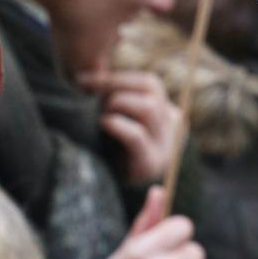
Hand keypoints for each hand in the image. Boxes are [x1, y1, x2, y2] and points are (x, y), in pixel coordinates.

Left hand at [84, 69, 179, 188]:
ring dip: (118, 105)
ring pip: (148, 108)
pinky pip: (138, 136)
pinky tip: (104, 124)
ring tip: (100, 115)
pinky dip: (117, 125)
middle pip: (151, 90)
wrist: (115, 192)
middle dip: (116, 88)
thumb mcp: (117, 118)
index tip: (84, 80)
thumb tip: (89, 66)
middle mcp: (172, 126)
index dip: (117, 78)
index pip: (149, 82)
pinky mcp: (151, 163)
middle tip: (91, 98)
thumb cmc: (112, 150)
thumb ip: (111, 95)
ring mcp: (166, 145)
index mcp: (166, 112)